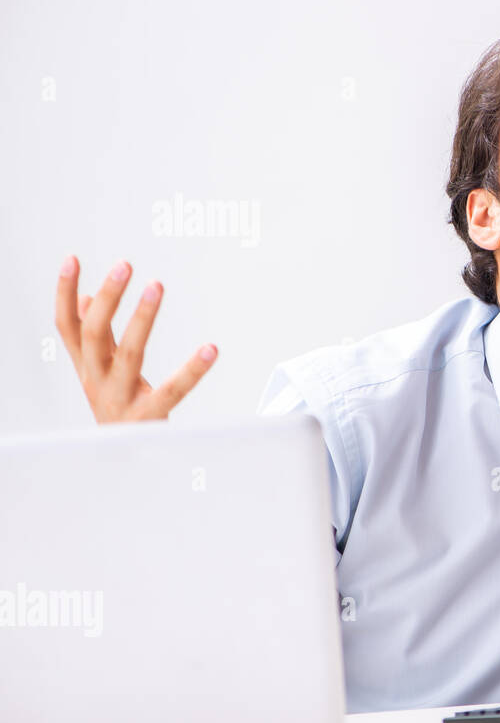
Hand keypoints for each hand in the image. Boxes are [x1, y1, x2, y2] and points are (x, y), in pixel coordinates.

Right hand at [54, 255, 217, 422]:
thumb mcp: (99, 373)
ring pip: (128, 354)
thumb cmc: (116, 408)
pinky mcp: (149, 417)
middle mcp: (97, 381)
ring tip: (157, 286)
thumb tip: (90, 298)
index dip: (64, 292)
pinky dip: (192, 369)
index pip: (66, 325)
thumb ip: (96, 338)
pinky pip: (173, 389)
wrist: (120, 464)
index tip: (72, 258)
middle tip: (125, 265)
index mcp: (85, 367)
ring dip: (141, 318)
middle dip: (108, 297)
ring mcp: (121, 400)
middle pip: (94, 334)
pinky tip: (211, 349)